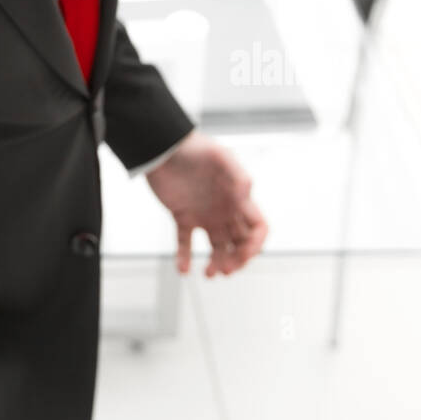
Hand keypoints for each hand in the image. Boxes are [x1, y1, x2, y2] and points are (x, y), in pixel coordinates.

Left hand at [145, 129, 267, 276]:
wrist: (162, 146)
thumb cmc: (193, 147)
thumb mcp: (220, 157)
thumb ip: (237, 176)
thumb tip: (248, 197)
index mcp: (237, 198)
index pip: (257, 229)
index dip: (255, 245)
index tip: (242, 255)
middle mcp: (224, 209)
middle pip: (240, 243)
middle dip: (237, 260)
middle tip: (225, 270)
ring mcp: (204, 214)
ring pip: (217, 248)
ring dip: (217, 264)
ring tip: (209, 273)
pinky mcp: (183, 216)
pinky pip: (185, 243)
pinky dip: (184, 258)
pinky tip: (183, 269)